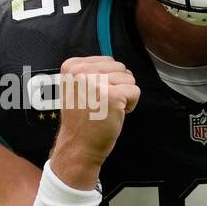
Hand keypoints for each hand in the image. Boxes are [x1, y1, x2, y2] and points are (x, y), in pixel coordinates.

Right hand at [49, 56, 138, 188]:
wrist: (78, 145)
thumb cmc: (82, 119)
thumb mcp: (77, 87)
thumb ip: (93, 72)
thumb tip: (118, 65)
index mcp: (72, 66)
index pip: (107, 60)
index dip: (107, 79)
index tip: (93, 96)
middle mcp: (81, 72)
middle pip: (119, 67)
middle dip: (117, 86)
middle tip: (101, 104)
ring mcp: (97, 83)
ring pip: (129, 78)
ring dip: (124, 95)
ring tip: (107, 109)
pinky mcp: (113, 96)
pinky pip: (135, 91)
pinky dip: (130, 105)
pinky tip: (115, 114)